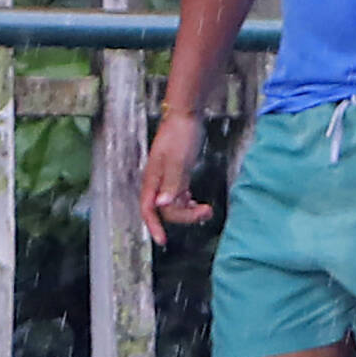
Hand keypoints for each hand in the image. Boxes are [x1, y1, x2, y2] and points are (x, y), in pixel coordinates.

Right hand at [139, 110, 209, 247]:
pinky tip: (198, 203)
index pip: (148, 209)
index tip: (162, 241)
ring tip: (207, 210)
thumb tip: (161, 205)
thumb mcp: (178, 161)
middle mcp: (157, 181)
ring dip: (189, 211)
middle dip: (184, 216)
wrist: (186, 115)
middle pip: (166, 210)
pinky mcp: (177, 173)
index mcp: (153, 179)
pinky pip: (179, 195)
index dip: (154, 227)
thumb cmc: (180, 135)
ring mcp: (167, 177)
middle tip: (206, 212)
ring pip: (174, 204)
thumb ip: (171, 184)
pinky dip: (189, 203)